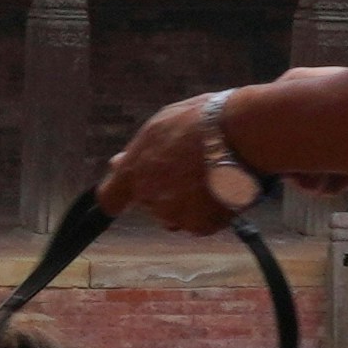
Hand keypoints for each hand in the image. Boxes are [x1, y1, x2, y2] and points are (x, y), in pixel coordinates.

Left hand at [99, 93, 240, 236]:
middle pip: (154, 204)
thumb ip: (138, 152)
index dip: (119, 198)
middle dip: (169, 192)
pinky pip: (205, 223)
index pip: (109, 198)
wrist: (238, 132)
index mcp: (134, 171)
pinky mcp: (200, 226)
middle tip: (193, 170)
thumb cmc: (200, 121)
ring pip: (180, 216)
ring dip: (193, 203)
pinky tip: (226, 188)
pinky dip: (215, 211)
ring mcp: (175, 214)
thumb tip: (116, 163)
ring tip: (215, 176)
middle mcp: (150, 197)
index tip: (125, 197)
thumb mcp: (159, 127)